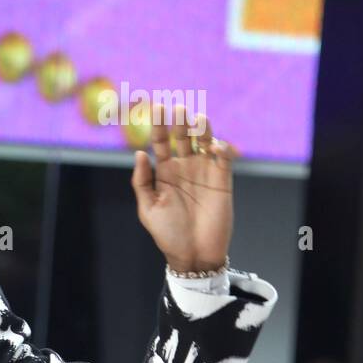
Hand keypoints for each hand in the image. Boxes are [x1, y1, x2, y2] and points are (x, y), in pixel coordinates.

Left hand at [131, 108, 232, 273]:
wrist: (194, 255)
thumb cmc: (168, 235)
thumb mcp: (148, 210)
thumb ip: (143, 182)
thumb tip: (139, 154)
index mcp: (165, 172)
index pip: (161, 142)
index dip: (159, 125)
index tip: (157, 108)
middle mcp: (185, 167)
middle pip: (182, 136)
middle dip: (179, 121)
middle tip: (177, 109)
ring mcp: (204, 170)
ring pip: (204, 140)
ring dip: (201, 127)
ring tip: (196, 120)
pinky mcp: (222, 178)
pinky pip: (223, 156)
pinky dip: (221, 146)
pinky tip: (214, 146)